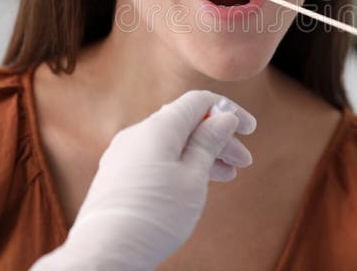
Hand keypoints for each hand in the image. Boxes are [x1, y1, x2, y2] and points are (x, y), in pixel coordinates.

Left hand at [31, 90, 256, 270]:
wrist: (106, 254)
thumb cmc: (155, 215)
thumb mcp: (193, 177)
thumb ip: (208, 142)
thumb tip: (223, 117)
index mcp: (158, 127)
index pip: (199, 102)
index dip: (228, 111)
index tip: (250, 130)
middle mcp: (137, 134)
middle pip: (186, 124)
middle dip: (218, 139)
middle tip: (244, 163)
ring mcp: (124, 155)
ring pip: (171, 144)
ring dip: (202, 155)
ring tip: (227, 176)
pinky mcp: (117, 176)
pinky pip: (155, 160)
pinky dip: (180, 166)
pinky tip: (195, 185)